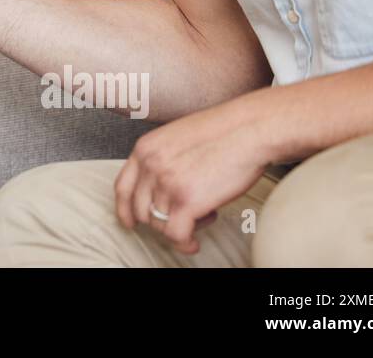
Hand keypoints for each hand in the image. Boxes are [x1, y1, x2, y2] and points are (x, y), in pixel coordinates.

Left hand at [114, 96, 273, 254]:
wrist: (249, 129)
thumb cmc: (224, 132)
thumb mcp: (178, 137)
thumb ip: (163, 159)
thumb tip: (163, 187)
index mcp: (145, 148)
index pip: (123, 187)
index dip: (125, 209)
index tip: (131, 222)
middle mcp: (150, 165)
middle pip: (141, 210)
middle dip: (159, 221)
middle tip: (183, 218)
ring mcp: (167, 182)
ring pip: (160, 224)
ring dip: (180, 227)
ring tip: (203, 216)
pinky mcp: (187, 200)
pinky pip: (176, 234)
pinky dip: (185, 244)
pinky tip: (194, 244)